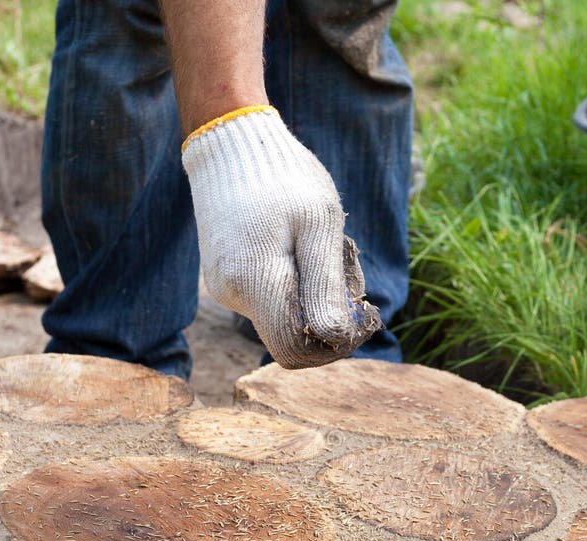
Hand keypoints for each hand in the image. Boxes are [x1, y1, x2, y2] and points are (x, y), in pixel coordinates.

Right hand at [182, 107, 381, 367]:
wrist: (229, 143)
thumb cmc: (283, 178)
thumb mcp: (318, 226)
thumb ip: (325, 287)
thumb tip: (334, 339)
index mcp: (253, 285)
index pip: (296, 351)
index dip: (334, 342)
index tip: (360, 307)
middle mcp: (233, 297)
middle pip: (292, 337)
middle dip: (328, 316)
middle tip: (346, 268)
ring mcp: (226, 290)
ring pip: (283, 317)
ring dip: (312, 295)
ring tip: (319, 244)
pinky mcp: (225, 279)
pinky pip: (269, 299)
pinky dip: (294, 282)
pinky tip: (298, 244)